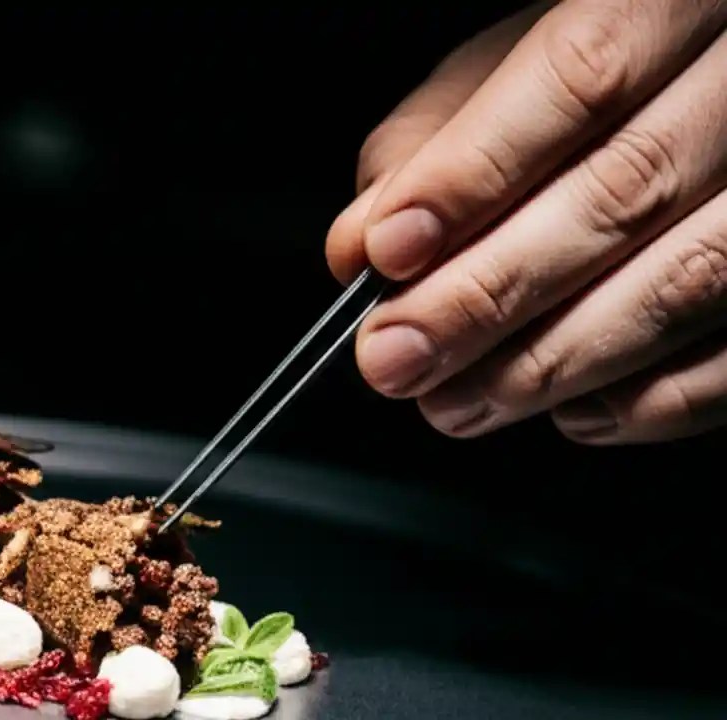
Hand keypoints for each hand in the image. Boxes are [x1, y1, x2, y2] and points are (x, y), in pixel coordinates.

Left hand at [327, 0, 726, 444]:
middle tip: (398, 355)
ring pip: (695, 275)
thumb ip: (431, 143)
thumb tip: (358, 247)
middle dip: (489, 293)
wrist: (703, 82)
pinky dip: (653, 398)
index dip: (475, 175)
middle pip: (627, 189)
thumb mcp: (507, 64)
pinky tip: (571, 411)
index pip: (580, 77)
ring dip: (554, 361)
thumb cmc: (600, 68)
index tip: (391, 252)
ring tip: (457, 399)